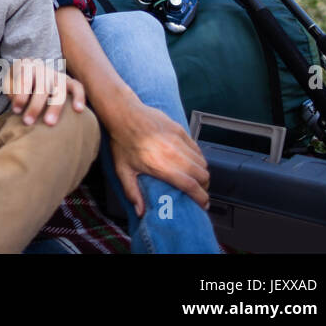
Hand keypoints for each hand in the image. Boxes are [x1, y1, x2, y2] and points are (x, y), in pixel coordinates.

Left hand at [5, 58, 79, 126]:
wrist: (29, 72)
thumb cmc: (16, 82)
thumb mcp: (9, 82)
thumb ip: (11, 91)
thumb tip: (17, 105)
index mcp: (26, 66)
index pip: (24, 81)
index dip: (20, 97)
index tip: (16, 111)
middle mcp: (43, 68)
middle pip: (42, 88)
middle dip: (35, 106)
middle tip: (28, 122)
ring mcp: (56, 74)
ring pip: (59, 90)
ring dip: (54, 107)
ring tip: (49, 123)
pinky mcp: (68, 80)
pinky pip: (77, 86)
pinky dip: (79, 97)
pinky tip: (78, 110)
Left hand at [107, 100, 210, 215]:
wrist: (123, 113)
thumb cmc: (122, 141)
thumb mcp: (122, 169)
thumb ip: (132, 192)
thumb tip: (140, 211)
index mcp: (162, 166)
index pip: (191, 186)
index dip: (201, 198)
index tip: (203, 204)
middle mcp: (174, 154)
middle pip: (202, 175)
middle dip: (204, 187)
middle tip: (198, 191)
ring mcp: (179, 141)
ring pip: (202, 162)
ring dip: (202, 173)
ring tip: (195, 178)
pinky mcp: (180, 131)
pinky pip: (197, 148)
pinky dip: (199, 158)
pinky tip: (191, 162)